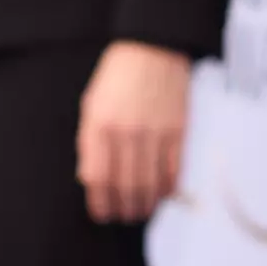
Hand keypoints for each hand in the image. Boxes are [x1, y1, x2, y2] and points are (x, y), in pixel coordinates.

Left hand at [77, 42, 191, 223]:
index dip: (99, 203)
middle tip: (123, 217)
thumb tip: (91, 179)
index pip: (98, 179)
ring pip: (149, 183)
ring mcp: (154, 132)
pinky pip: (173, 170)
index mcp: (99, 126)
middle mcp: (126, 132)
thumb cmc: (117, 78)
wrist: (153, 49)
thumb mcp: (91, 105)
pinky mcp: (177, 130)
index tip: (101, 214)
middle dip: (123, 209)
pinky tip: (162, 194)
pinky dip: (167, 188)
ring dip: (145, 204)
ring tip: (141, 211)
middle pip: (124, 186)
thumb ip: (89, 142)